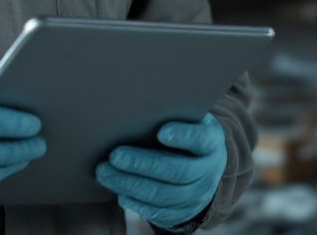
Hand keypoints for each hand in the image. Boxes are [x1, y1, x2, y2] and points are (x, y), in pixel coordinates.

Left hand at [94, 113, 226, 229]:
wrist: (204, 167)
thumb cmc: (184, 133)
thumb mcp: (187, 119)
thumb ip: (171, 113)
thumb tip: (135, 104)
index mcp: (210, 141)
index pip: (201, 138)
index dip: (184, 136)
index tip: (162, 132)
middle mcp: (207, 170)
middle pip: (177, 171)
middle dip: (143, 164)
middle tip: (115, 156)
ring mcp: (197, 195)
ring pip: (164, 195)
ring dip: (131, 184)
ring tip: (105, 173)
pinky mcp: (182, 212)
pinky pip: (159, 212)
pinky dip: (137, 202)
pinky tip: (119, 192)